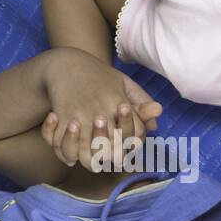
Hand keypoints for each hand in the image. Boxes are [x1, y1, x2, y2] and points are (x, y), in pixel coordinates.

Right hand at [40, 48, 160, 169]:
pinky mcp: (62, 117)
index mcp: (118, 101)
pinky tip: (72, 157)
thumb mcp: (123, 83)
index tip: (129, 140)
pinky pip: (61, 144)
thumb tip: (159, 112)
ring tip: (92, 154)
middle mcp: (99, 110)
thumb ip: (141, 100)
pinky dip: (66, 154)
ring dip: (91, 157)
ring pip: (87, 151)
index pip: (136, 132)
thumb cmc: (99, 75)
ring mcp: (79, 115)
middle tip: (113, 152)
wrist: (64, 63)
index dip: (135, 140)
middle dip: (116, 153)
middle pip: (113, 146)